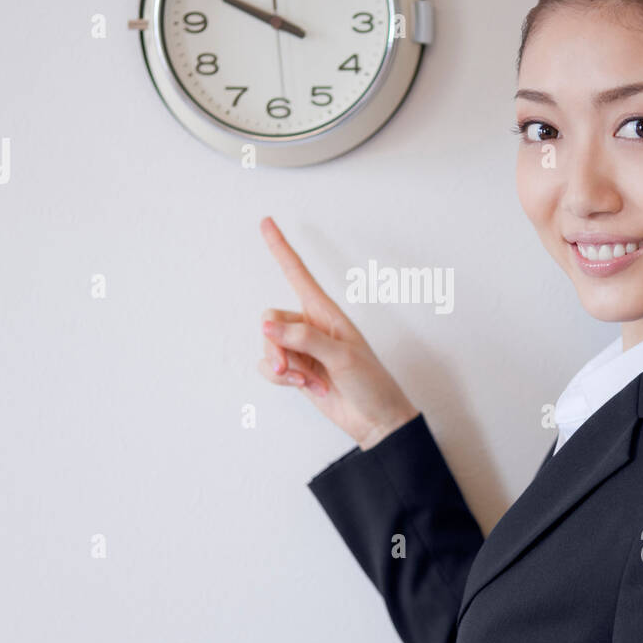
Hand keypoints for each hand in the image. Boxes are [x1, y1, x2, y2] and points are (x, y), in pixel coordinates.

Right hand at [259, 216, 419, 449]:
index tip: (266, 222)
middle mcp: (309, 325)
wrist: (375, 420)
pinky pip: (268, 367)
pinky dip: (280, 379)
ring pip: (268, 345)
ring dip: (283, 367)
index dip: (281, 248)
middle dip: (276, 344)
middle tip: (292, 368)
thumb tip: (266, 324)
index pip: (298, 273)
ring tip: (308, 380)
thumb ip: (303, 338)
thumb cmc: (371, 383)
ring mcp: (301, 348)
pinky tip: (305, 386)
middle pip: (271, 318)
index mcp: (326, 312)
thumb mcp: (341, 356)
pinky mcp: (295, 370)